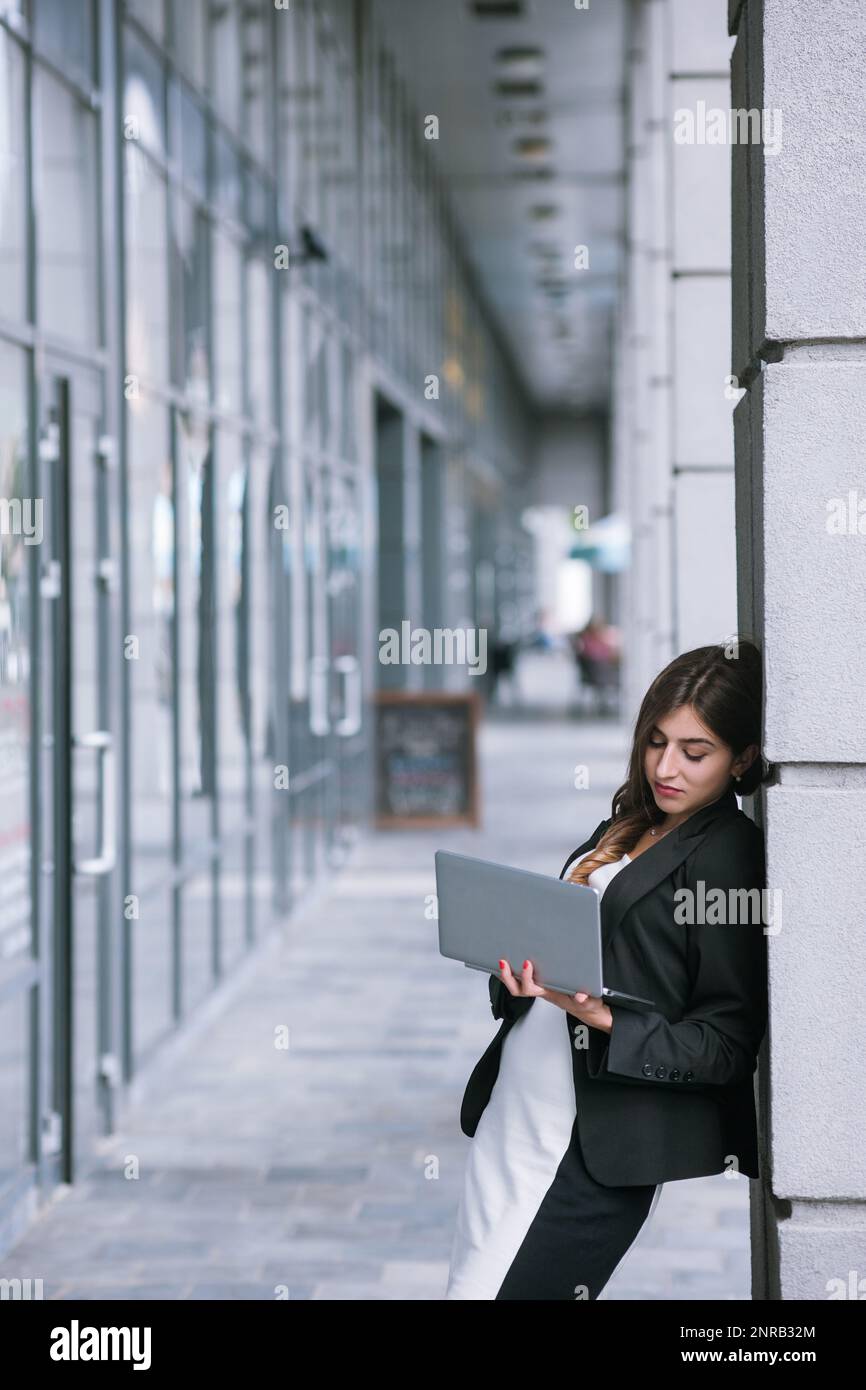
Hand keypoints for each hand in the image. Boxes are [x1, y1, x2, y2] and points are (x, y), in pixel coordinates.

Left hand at [498, 959, 612, 1033]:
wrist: (586, 1007)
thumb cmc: (584, 1004)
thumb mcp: (589, 1002)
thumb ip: (585, 999)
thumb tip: (580, 996)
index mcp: (550, 993)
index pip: (532, 988)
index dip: (526, 977)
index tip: (526, 963)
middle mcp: (541, 990)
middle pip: (518, 989)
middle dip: (508, 977)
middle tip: (503, 962)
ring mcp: (539, 987)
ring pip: (517, 985)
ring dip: (507, 974)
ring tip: (500, 961)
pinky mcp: (541, 982)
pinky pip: (522, 979)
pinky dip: (513, 972)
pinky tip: (509, 962)